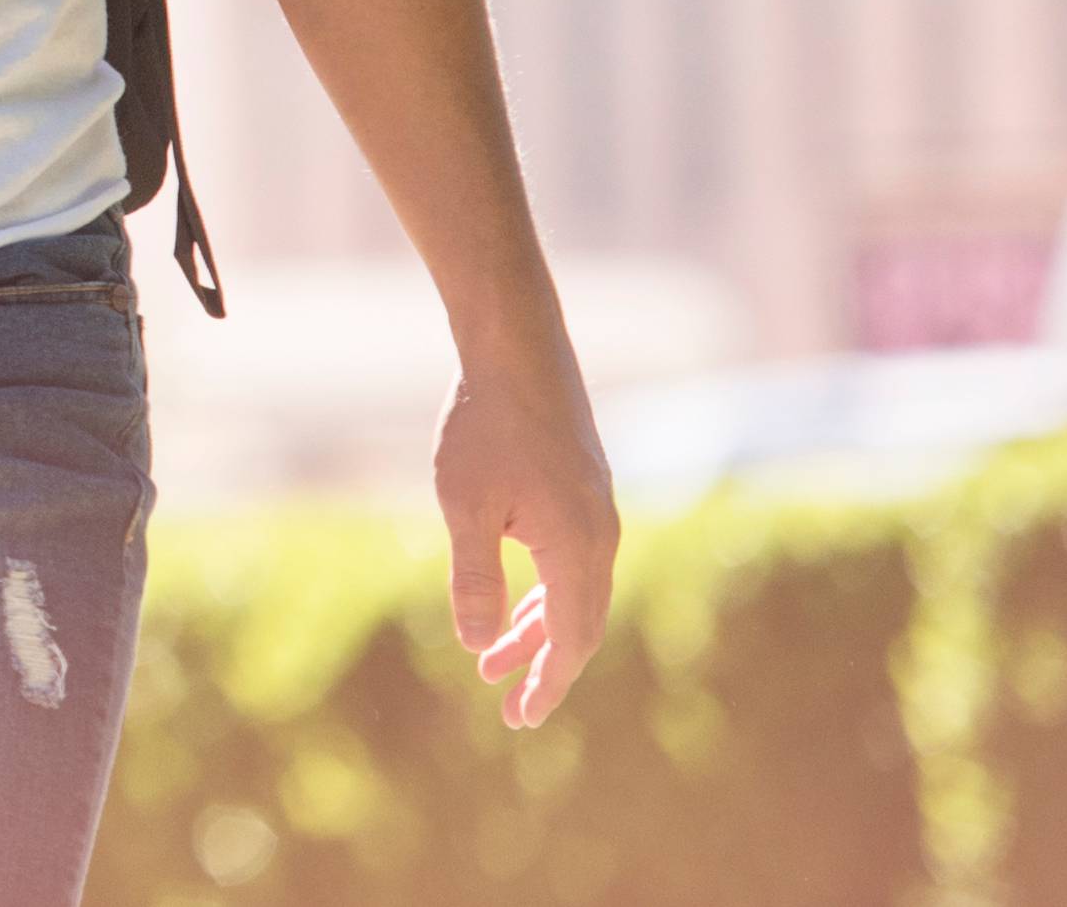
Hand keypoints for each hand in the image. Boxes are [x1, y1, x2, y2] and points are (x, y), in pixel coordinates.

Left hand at [439, 354, 619, 727]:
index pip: (570, 640)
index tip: (522, 718)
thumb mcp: (466, 506)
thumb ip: (476, 579)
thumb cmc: (486, 424)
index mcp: (578, 549)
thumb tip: (478, 647)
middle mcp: (601, 536)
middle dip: (546, 668)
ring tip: (495, 661)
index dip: (547, 683)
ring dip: (538, 630)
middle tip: (512, 708)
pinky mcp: (584, 490)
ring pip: (575, 592)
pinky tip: (514, 600)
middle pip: (580, 624)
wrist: (516, 347)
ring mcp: (597, 511)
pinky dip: (545, 592)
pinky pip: (572, 562)